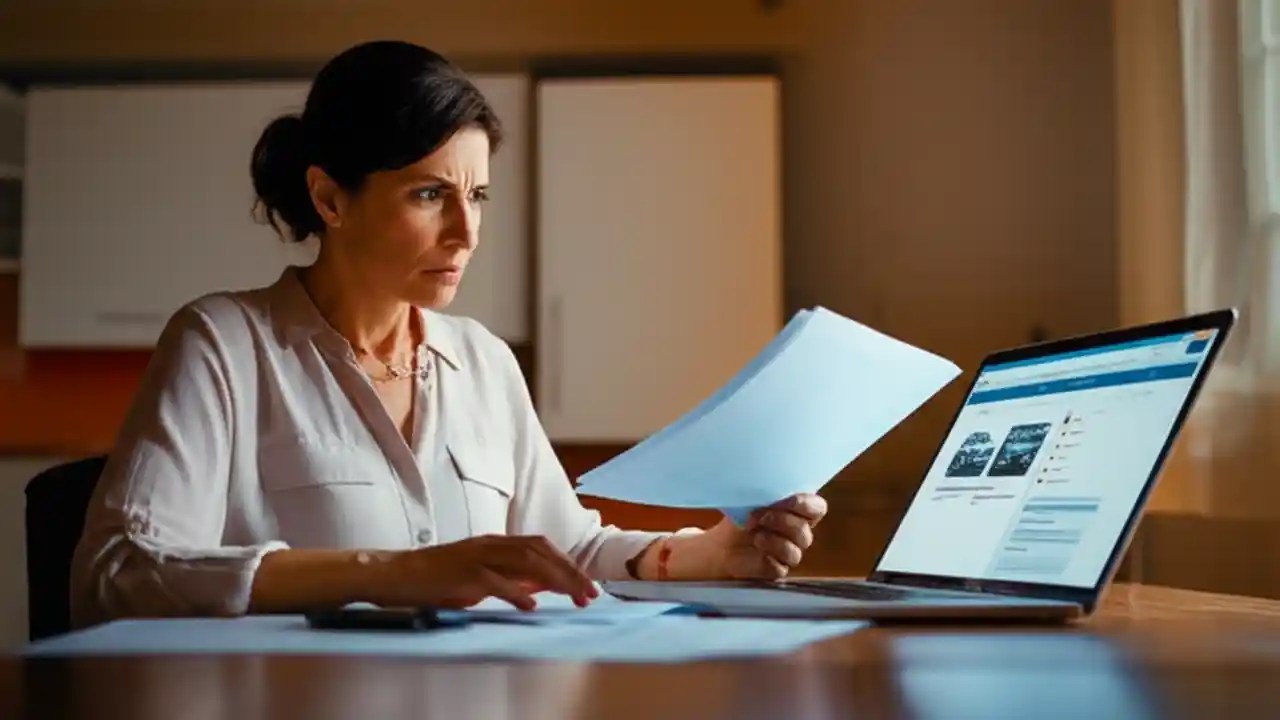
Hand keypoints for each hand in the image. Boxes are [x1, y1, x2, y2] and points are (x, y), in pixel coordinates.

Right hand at [373, 535, 597, 609]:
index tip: (587, 585)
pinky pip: (494, 580)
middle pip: (540, 551)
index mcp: (495, 542)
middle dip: (570, 571)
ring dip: (554, 579)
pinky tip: (531, 604)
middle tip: (590, 593)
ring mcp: (476, 556)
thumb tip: (543, 585)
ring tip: (573, 597)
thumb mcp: (479, 574)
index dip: (567, 563)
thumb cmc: (438, 577)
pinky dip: (515, 592)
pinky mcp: (461, 573)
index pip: (541, 546)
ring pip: (525, 561)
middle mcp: (490, 544)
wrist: (396, 573)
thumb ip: (510, 576)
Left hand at [708, 493, 827, 579]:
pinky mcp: (778, 569)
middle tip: (761, 517)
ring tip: (755, 534)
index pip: (817, 508)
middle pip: (804, 530)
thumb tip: (770, 492)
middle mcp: (799, 533)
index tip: (788, 501)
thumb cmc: (741, 517)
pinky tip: (756, 547)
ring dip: (774, 540)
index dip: (807, 505)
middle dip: (782, 521)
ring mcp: (790, 553)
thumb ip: (767, 495)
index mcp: (798, 511)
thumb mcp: (753, 500)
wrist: (723, 544)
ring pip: (795, 551)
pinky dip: (767, 556)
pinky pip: (780, 567)